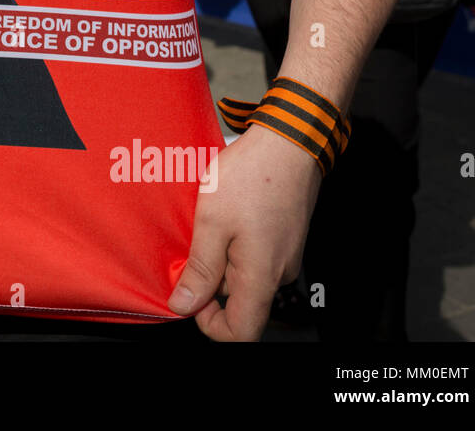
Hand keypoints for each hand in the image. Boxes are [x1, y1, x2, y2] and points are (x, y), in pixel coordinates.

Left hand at [166, 124, 321, 340]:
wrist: (290, 142)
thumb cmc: (252, 177)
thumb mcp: (211, 223)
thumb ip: (200, 269)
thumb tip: (184, 305)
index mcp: (261, 277)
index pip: (240, 332)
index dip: (209, 324)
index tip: (189, 297)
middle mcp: (279, 273)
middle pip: (240, 303)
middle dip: (208, 284)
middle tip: (189, 248)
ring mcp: (285, 255)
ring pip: (245, 276)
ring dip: (219, 260)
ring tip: (205, 225)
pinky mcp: (284, 237)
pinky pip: (254, 255)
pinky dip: (232, 244)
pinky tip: (221, 216)